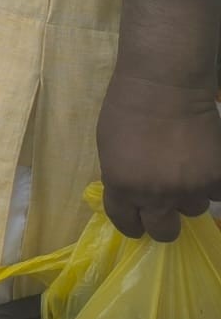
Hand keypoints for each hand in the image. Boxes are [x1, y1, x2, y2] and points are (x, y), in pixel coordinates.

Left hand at [97, 71, 220, 240]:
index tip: (138, 221)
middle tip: (165, 206)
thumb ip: (121, 178)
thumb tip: (133, 196)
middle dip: (163, 222)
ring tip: (184, 167)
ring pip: (193, 209)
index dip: (132, 224)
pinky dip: (211, 182)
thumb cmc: (126, 109)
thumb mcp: (109, 148)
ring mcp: (189, 188)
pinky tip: (203, 163)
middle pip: (164, 232)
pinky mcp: (216, 177)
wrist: (163, 86)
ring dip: (188, 195)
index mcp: (123, 188)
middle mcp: (156, 195)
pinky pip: (216, 193)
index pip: (127, 224)